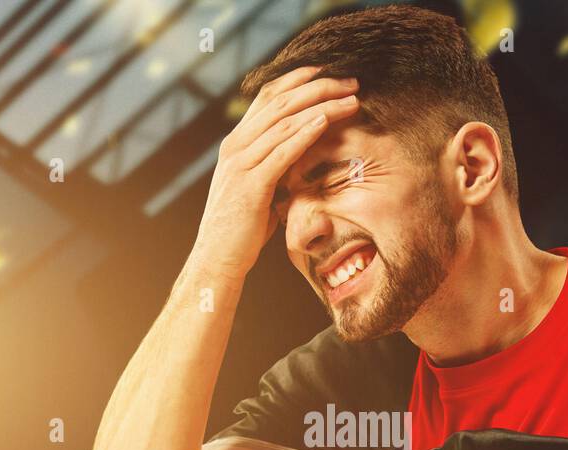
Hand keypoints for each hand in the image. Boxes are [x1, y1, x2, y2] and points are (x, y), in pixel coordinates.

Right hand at [191, 65, 360, 279]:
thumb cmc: (240, 230)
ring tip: (351, 99)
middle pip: (280, 101)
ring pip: (285, 122)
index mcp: (237, 143)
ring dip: (321, 106)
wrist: (216, 260)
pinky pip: (282, 152)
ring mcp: (241, 164)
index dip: (299, 79)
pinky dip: (305, 133)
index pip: (268, 96)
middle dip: (319, 86)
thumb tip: (296, 162)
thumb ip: (272, 170)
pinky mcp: (251, 185)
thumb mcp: (257, 190)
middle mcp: (236, 146)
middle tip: (351, 81)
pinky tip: (325, 121)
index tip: (329, 72)